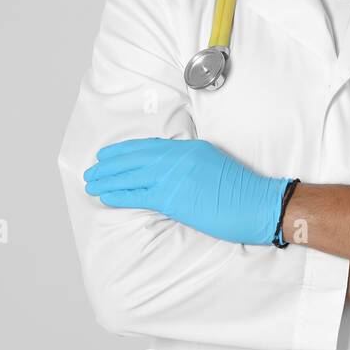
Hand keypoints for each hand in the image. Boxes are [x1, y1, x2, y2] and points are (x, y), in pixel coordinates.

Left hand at [83, 137, 290, 245]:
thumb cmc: (242, 191)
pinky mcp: (172, 197)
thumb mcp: (214, 166)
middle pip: (135, 157)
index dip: (125, 150)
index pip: (149, 146)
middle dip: (110, 163)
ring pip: (131, 175)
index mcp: (189, 148)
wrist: (258, 203)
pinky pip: (137, 194)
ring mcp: (174, 176)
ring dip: (107, 179)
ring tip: (91, 182)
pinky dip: (118, 194)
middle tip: (93, 168)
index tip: (109, 154)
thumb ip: (190, 165)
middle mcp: (179, 157)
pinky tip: (105, 196)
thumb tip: (171, 175)